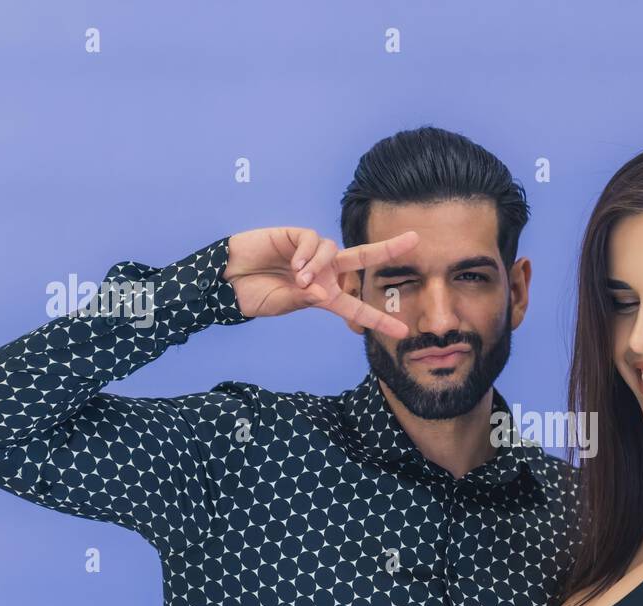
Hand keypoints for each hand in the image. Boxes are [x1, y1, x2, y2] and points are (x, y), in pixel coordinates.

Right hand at [224, 226, 416, 336]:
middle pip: (363, 259)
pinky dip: (308, 254)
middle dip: (389, 249)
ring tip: (298, 277)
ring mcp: (312, 254)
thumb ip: (304, 299)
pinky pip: (314, 241)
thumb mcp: (282, 305)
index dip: (379, 318)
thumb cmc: (253, 296)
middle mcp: (324, 272)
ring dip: (319, 266)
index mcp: (324, 296)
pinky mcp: (297, 236)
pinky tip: (293, 263)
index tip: (403, 331)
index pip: (356, 307)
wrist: (226, 280)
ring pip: (334, 251)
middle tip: (416, 239)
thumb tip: (321, 290)